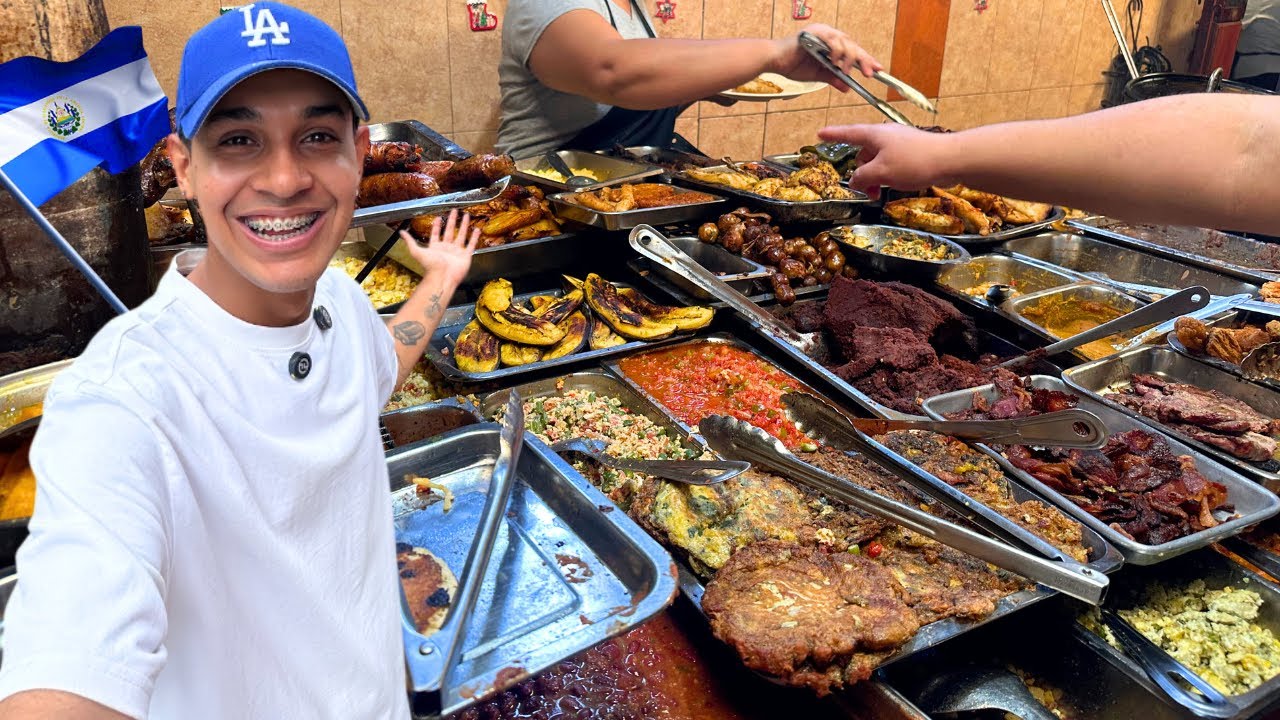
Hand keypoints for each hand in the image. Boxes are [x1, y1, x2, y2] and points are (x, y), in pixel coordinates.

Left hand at [401, 209, 479, 286]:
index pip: (436, 233)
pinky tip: (476, 229)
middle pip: (450, 231)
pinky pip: (471, 245)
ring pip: (461, 235)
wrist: (442, 277)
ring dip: (463, 225)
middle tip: (455, 211)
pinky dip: (474, 237)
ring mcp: (457, 252)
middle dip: (452, 221)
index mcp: (436, 247)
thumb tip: (401, 232)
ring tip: (466, 216)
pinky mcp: (466, 256)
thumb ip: (410, 241)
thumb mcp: (417, 251)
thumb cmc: (430, 266)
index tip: (439, 217)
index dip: (437, 226)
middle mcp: (447, 248)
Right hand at [769, 24, 882, 90]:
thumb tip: (847, 88)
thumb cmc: (793, 65)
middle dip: (864, 60)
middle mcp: (829, 34)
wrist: (774, 61)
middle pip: (853, 45)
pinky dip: (836, 51)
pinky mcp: (815, 32)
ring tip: (847, 71)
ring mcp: (822, 32)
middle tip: (871, 73)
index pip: (853, 50)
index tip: (878, 69)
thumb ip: (833, 78)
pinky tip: (836, 62)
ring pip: (845, 42)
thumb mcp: (819, 75)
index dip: (866, 59)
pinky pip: (832, 41)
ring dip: (849, 58)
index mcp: (831, 43)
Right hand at [819, 124, 955, 191]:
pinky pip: (891, 162)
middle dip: (860, 172)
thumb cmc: (912, 162)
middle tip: (863, 192)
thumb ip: (862, 177)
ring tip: (878, 194)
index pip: (848, 134)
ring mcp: (899, 142)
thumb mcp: (881, 172)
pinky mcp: (912, 151)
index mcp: (874, 135)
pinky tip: (893, 185)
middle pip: (863, 152)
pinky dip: (886, 174)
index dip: (833, 135)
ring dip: (873, 177)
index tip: (819, 134)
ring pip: (877, 160)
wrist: (950, 159)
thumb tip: (855, 181)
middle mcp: (885, 135)